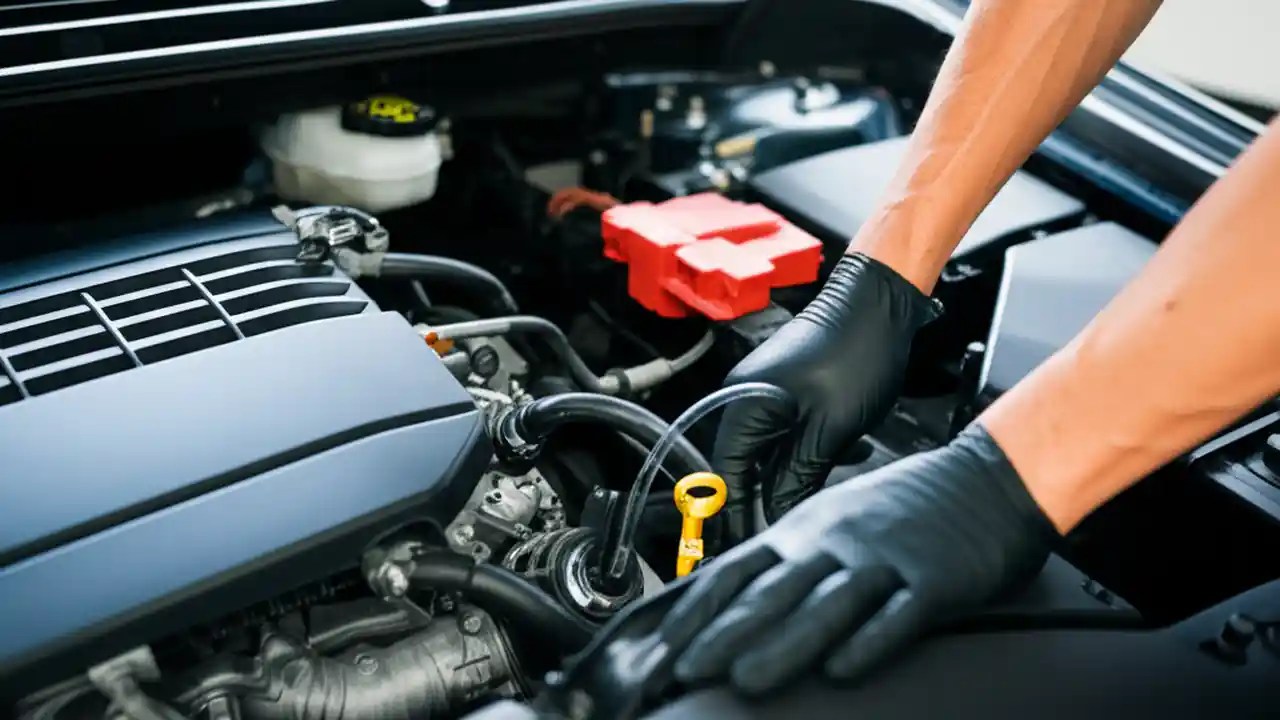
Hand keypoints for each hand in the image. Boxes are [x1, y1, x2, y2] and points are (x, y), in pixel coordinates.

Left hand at [660, 425, 1055, 694]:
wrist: (986, 476)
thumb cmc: (903, 505)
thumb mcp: (831, 518)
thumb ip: (783, 556)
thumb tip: (726, 594)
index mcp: (804, 529)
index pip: (737, 570)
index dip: (699, 609)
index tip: (665, 646)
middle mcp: (834, 542)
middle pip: (773, 592)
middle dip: (725, 633)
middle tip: (687, 670)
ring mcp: (884, 559)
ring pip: (825, 605)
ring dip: (784, 644)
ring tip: (746, 679)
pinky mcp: (934, 581)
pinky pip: (898, 614)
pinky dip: (869, 641)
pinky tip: (844, 669)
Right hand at [713, 253, 938, 534]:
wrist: (881, 302)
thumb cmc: (856, 351)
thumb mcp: (829, 431)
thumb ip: (796, 479)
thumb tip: (777, 517)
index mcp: (742, 406)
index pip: (726, 479)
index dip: (736, 517)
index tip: (746, 546)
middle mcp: (744, 396)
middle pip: (744, 468)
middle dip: (770, 498)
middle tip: (793, 530)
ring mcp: (765, 391)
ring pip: (770, 452)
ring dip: (796, 474)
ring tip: (827, 486)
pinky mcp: (788, 388)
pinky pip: (787, 432)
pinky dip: (808, 451)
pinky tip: (842, 453)